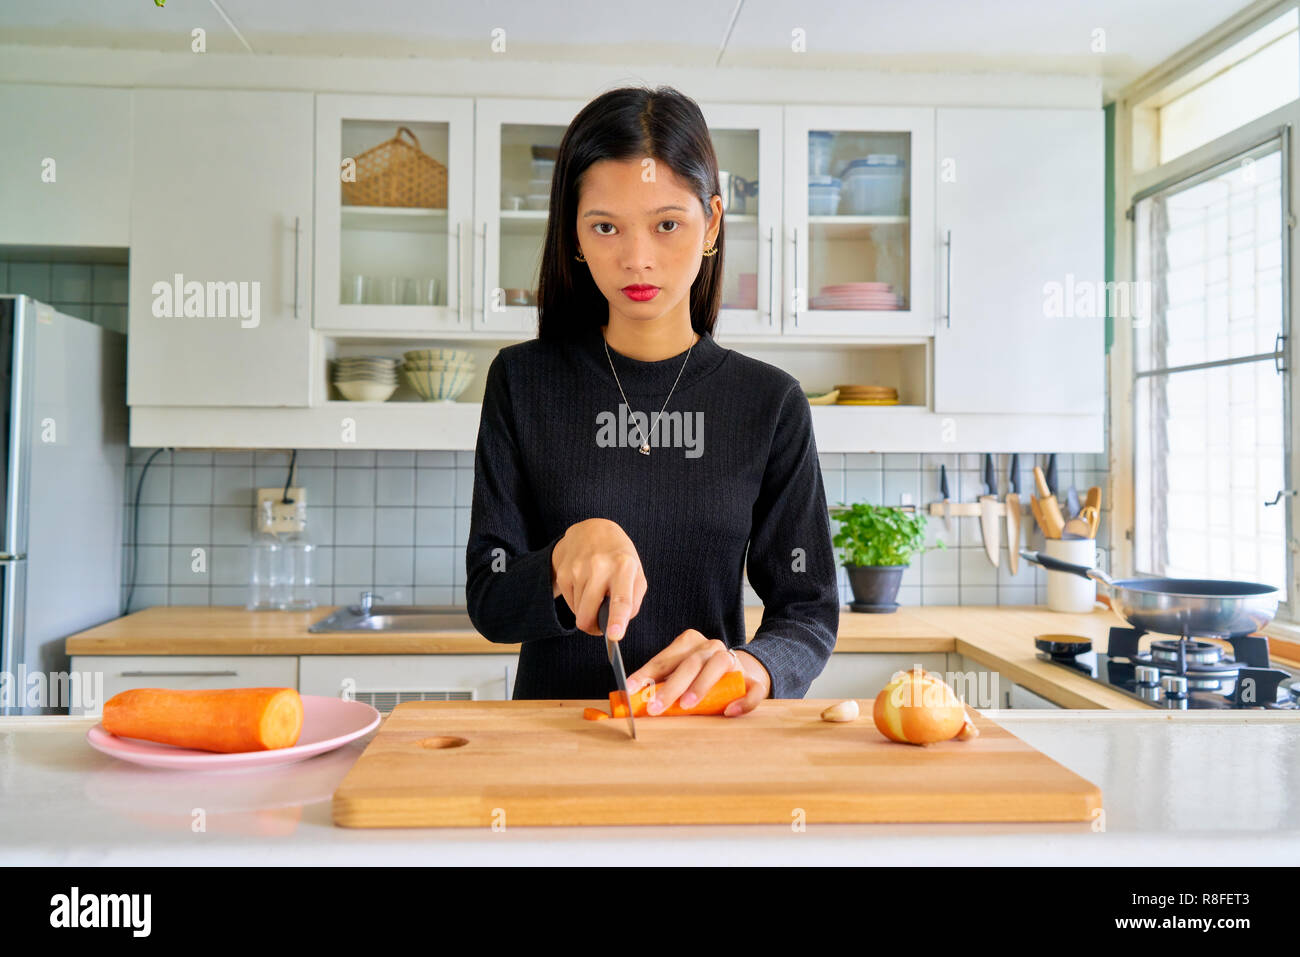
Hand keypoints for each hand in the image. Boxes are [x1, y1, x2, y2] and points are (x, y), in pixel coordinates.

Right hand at [551, 518, 646, 640]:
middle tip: (600, 626)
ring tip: (595, 593)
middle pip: (589, 614)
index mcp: (624, 567)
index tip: (614, 636)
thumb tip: (618, 625)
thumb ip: (634, 601)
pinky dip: (577, 602)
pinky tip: (584, 585)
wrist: (592, 531)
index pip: (621, 598)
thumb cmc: (619, 557)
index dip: (617, 619)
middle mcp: (599, 567)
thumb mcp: (636, 573)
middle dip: (593, 627)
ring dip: (587, 611)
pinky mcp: (563, 573)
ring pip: (578, 612)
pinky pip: (569, 603)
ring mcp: (578, 569)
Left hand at [626, 629, 771, 716]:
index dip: (647, 674)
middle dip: (671, 686)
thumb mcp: (678, 675)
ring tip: (687, 705)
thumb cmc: (700, 677)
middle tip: (655, 707)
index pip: (665, 658)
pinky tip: (729, 711)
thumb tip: (631, 698)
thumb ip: (660, 683)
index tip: (631, 689)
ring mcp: (734, 660)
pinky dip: (742, 701)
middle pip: (690, 662)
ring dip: (702, 686)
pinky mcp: (753, 680)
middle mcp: (711, 647)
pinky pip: (751, 688)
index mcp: (690, 642)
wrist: (740, 675)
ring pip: (719, 665)